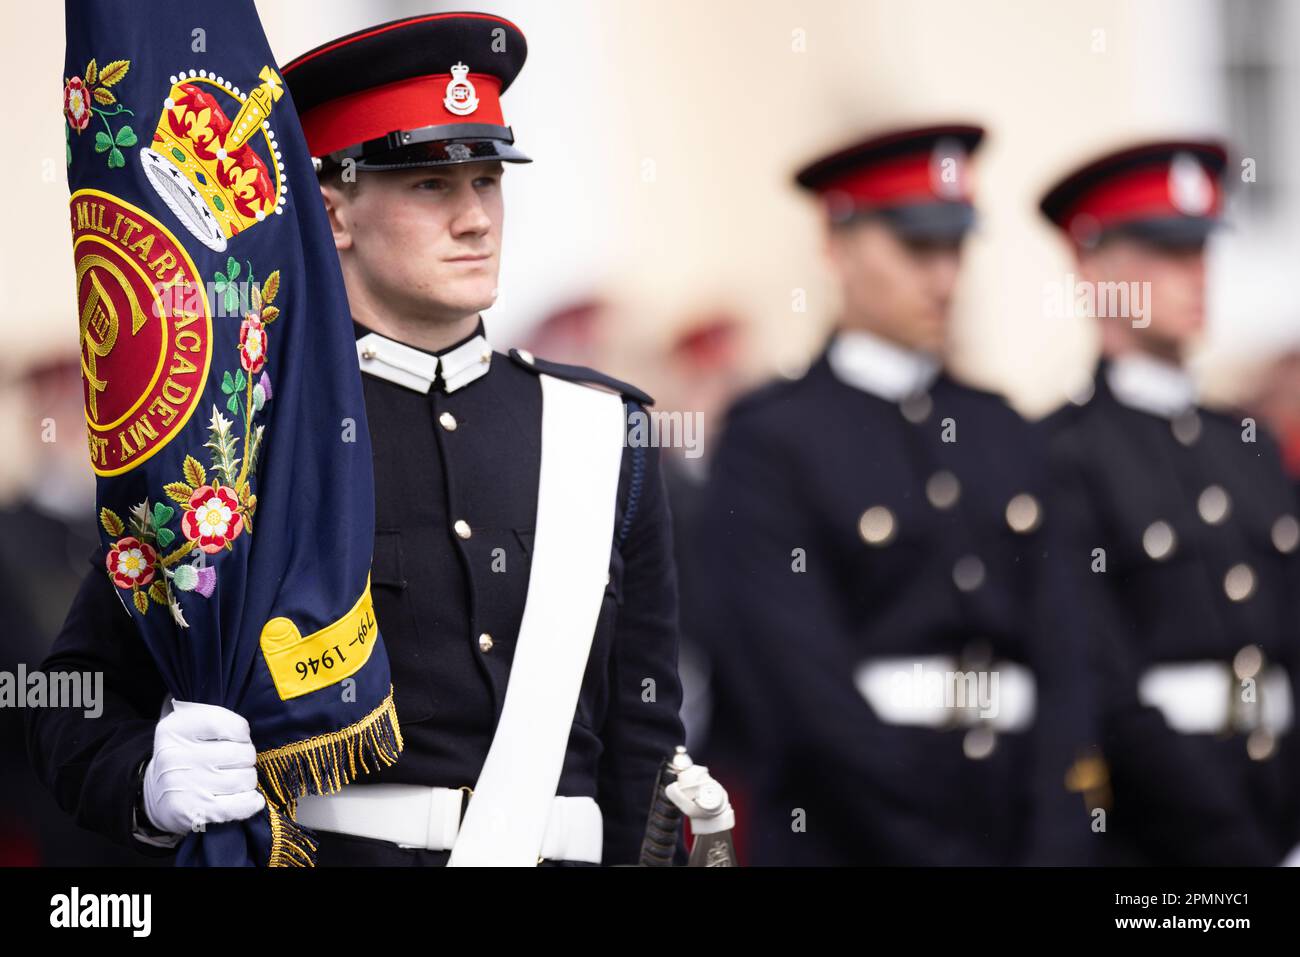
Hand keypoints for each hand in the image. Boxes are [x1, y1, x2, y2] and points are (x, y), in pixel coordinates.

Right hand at [143, 699, 264, 834]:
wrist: (155, 793)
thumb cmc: (186, 754)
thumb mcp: (191, 725)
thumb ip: (220, 720)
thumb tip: (248, 737)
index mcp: (176, 728)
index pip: (235, 726)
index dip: (243, 734)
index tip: (235, 739)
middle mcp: (176, 756)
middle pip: (244, 754)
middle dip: (245, 758)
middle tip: (231, 763)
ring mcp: (184, 786)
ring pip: (245, 779)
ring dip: (246, 780)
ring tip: (230, 779)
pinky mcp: (193, 812)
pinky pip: (239, 806)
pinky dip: (251, 803)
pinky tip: (251, 800)